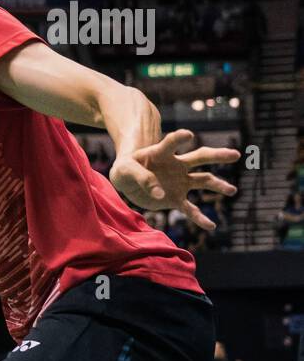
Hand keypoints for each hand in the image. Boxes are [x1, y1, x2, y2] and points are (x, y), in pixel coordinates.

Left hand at [110, 130, 238, 231]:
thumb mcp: (124, 170)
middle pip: (200, 157)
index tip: (189, 135)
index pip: (172, 142)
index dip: (179, 137)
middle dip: (217, 156)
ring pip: (203, 181)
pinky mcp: (175, 198)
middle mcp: (176, 165)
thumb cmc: (125, 169)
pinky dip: (199, 217)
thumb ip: (141, 178)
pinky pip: (190, 209)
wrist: (126, 181)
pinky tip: (211, 226)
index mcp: (161, 153)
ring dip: (218, 185)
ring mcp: (179, 181)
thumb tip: (159, 194)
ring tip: (232, 190)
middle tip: (235, 154)